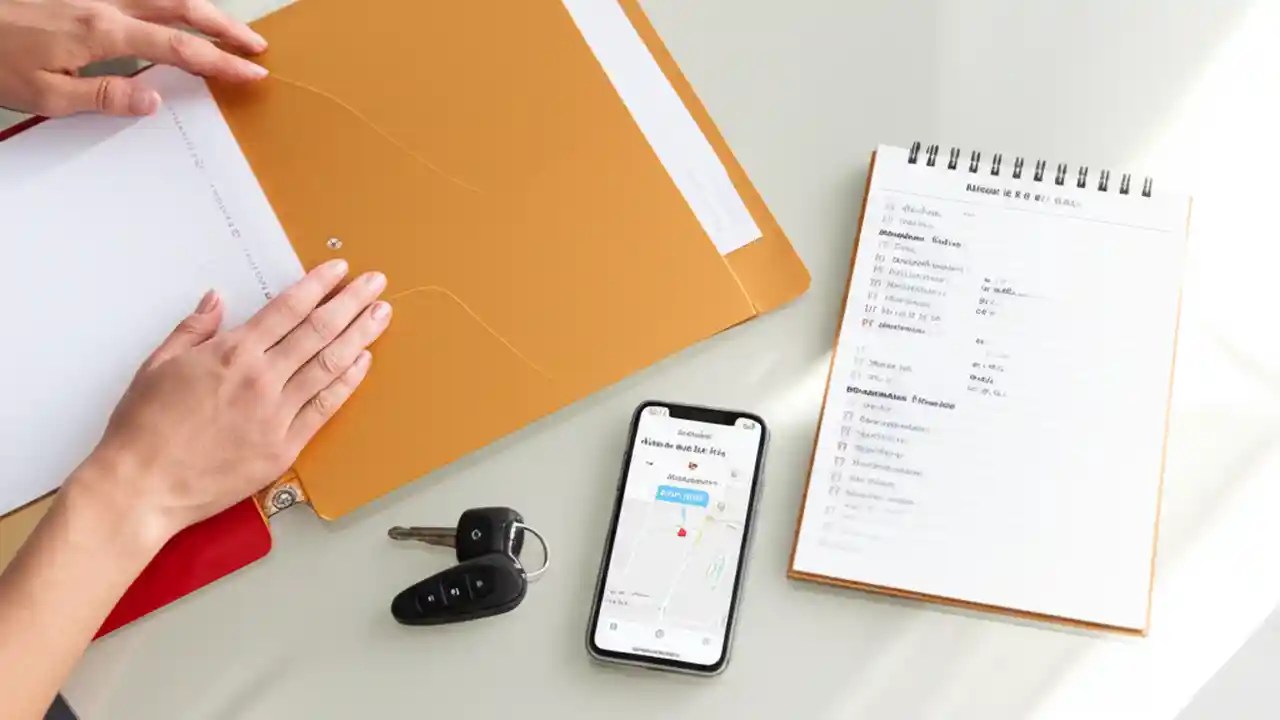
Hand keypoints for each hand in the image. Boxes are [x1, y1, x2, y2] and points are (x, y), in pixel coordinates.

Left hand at [0, 0, 268, 117]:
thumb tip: (153, 100)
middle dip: (226, 27)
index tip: (252, 72)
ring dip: (203, 9)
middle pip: (182, 8)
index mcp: (102, 32)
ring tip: (228, 28)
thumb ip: (105, 97)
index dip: (221, 61)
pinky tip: (177, 10)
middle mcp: (104, 4)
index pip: (179, 48)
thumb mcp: (46, 96)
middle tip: (256, 46)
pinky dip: (169, 1)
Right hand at [66, 259, 392, 546]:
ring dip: (360, 336)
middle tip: (375, 283)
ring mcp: (277, 414)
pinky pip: (325, 408)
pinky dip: (347, 382)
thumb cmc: (143, 430)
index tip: (339, 270)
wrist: (141, 488)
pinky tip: (364, 362)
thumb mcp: (157, 365)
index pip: (288, 309)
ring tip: (382, 315)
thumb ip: (193, 329)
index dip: (318, 286)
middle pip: (318, 331)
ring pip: (329, 366)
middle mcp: (261, 379)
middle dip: (351, 303)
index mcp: (231, 354)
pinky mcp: (284, 447)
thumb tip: (216, 300)